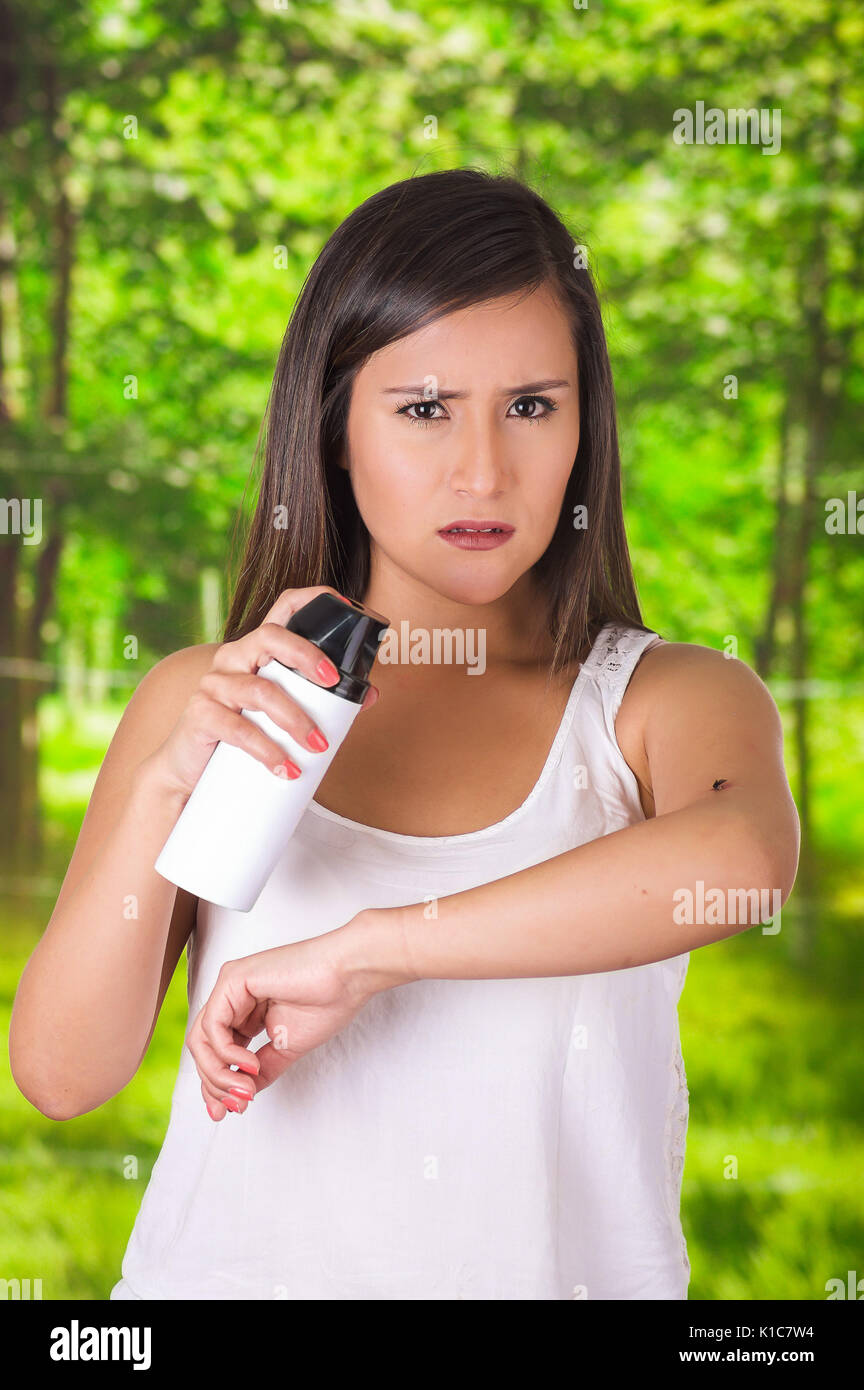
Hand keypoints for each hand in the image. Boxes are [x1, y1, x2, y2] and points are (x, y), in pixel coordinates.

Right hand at [148, 585, 379, 800]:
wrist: (190, 771)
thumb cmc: (243, 735)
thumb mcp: (282, 714)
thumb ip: (323, 701)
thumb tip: (372, 695)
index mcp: (257, 650)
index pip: (282, 609)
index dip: (312, 599)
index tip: (346, 607)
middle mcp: (233, 657)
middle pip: (270, 637)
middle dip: (306, 655)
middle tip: (334, 683)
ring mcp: (213, 684)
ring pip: (260, 690)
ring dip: (295, 719)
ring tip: (318, 746)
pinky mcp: (200, 715)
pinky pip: (238, 729)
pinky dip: (268, 751)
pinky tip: (286, 768)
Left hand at [186, 918, 397, 1121]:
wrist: (348, 977)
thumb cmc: (327, 1002)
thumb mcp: (286, 1047)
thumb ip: (261, 1069)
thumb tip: (241, 1095)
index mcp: (243, 1010)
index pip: (214, 1051)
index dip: (215, 1084)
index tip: (228, 1111)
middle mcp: (231, 997)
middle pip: (202, 1047)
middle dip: (214, 1083)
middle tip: (236, 1105)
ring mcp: (229, 986)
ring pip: (200, 1039)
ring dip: (218, 1073)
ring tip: (245, 1089)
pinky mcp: (232, 979)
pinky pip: (212, 1026)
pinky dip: (227, 1053)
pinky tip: (250, 1064)